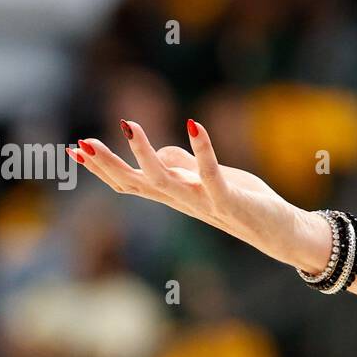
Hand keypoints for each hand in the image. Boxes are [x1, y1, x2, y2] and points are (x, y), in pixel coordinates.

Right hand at [67, 119, 327, 270]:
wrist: (281, 231)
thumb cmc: (244, 202)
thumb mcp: (211, 179)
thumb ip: (185, 167)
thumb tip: (161, 151)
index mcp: (176, 196)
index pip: (132, 183)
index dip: (104, 169)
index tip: (76, 150)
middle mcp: (183, 201)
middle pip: (137, 184)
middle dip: (109, 165)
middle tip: (81, 144)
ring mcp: (203, 202)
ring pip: (165, 180)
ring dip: (145, 153)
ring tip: (128, 125)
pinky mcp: (228, 200)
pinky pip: (210, 175)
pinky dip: (201, 150)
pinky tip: (193, 125)